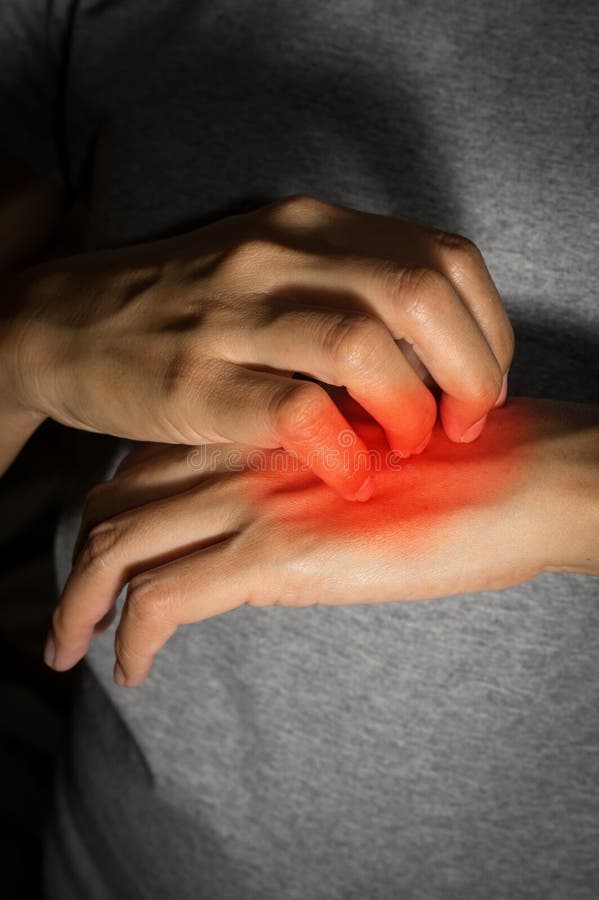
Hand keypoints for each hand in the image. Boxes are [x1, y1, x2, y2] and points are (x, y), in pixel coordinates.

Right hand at [4, 194, 511, 498]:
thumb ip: (350, 293)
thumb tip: (439, 356)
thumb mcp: (271, 270)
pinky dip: (342, 450)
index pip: (442, 257)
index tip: (479, 383)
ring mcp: (232, 315)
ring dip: (409, 410)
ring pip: (364, 346)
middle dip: (468, 371)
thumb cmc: (184, 307)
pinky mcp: (194, 380)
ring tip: (408, 446)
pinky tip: (351, 475)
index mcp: (309, 227)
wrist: (64, 323)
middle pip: (421, 293)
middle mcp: (277, 256)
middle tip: (461, 422)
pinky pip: (295, 410)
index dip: (484, 328)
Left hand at [44, 395, 598, 685]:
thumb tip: (273, 527)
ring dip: (79, 604)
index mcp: (264, 423)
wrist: (527, 476)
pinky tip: (131, 668)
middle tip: (68, 609)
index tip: (102, 548)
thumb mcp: (369, 455)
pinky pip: (164, 599)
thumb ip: (309, 475)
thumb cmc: (467, 469)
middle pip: (116, 497)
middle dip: (76, 558)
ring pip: (119, 545)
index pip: (149, 459)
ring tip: (69, 646)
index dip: (113, 505)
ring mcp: (255, 498)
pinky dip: (130, 638)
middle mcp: (244, 452)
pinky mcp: (277, 553)